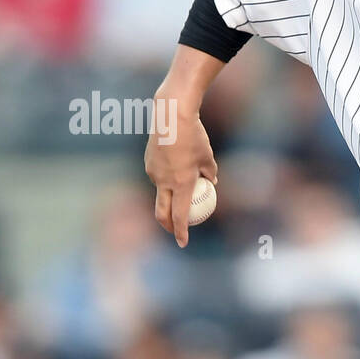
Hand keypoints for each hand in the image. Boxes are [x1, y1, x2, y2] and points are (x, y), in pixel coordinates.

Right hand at [144, 103, 217, 247]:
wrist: (170, 115)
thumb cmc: (194, 136)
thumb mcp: (208, 157)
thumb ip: (210, 173)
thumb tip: (211, 183)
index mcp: (181, 183)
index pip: (180, 215)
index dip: (181, 232)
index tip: (183, 243)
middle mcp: (164, 181)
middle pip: (162, 212)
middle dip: (168, 225)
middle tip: (175, 231)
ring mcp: (153, 173)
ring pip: (161, 191)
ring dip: (170, 196)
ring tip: (182, 185)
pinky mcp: (148, 163)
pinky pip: (158, 176)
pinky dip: (166, 178)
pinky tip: (174, 164)